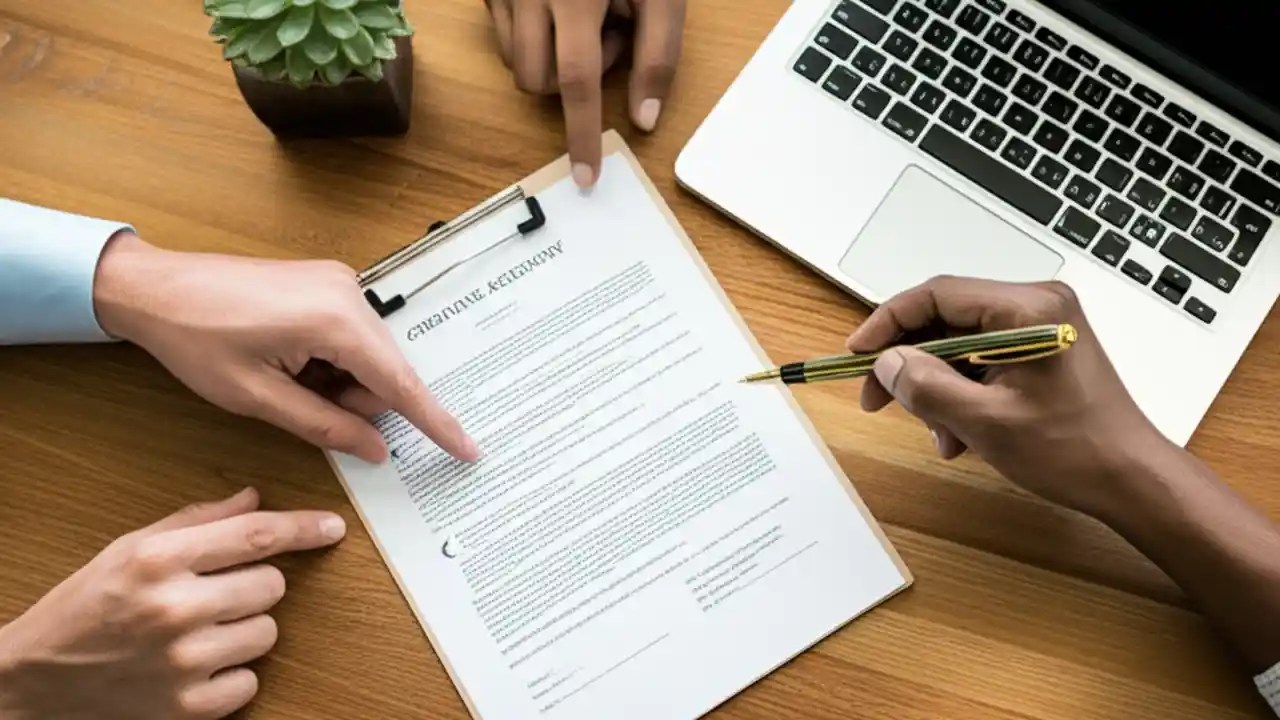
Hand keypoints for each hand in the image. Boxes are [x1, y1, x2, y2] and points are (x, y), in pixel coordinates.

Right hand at [0, 488, 344, 719]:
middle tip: (216, 595)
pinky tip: (197, 665)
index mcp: (158, 560)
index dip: (303, 527)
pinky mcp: (187, 707)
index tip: (332, 526)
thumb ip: (197, 521)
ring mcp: (182, 661)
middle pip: (272, 585)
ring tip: (201, 631)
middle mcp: (173, 607)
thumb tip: (254, 498)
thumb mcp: (129, 548)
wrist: (33, 680)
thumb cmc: (83, 607)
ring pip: (268, 632)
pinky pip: (250, 681)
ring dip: (246, 629)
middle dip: (255, 586)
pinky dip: (232, 674)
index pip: (255, 535)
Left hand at [91, 232, 478, 463]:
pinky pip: (351, 338)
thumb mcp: (258, 398)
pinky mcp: (327, 285)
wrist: (156, 287)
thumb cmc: (196, 338)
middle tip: (302, 405)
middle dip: (356, 403)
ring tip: (286, 379)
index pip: (401, 385)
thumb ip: (325, 427)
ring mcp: (339, 285)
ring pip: (368, 359)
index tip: (468, 449)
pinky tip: (292, 363)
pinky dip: (331, 363)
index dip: (436, 423)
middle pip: (385, 373)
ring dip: (339, 383)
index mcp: (335, 320)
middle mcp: (348, 294)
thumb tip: (375, 450)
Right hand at [485, 0, 686, 186]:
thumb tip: (644, 120)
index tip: (585, 175)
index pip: (574, 83)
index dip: (582, 133)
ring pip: (516, 61)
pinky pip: (503, 33)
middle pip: (537, 81)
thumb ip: (657, 53)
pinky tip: (558, 5)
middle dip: (571, 82)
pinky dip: (533, 35)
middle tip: (610, 35)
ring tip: (587, 13)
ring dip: (554, 57)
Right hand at [845, 276, 1167, 518]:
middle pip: (945, 317)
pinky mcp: (1042, 346)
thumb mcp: (985, 422)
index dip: (887, 323)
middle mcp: (1037, 303)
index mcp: (1027, 309)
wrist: (1130, 478)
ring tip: (939, 433)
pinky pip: (982, 357)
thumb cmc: (1072, 451)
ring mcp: (1041, 324)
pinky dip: (961, 390)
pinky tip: (960, 432)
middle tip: (879, 399)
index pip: (936, 295)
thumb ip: (928, 386)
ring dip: (936, 385)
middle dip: (910, 363)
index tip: (856, 355)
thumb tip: (887, 362)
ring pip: (959, 342)